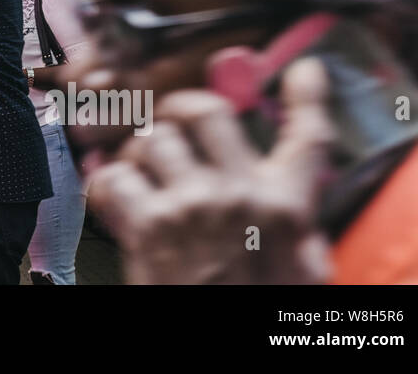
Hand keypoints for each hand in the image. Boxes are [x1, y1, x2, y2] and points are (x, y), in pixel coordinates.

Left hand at [86, 58, 334, 283]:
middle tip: (172, 124)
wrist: (224, 352)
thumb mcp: (299, 268)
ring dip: (140, 154)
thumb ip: (293, 222)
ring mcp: (191, 207)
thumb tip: (283, 187)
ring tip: (144, 177)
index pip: (308, 138)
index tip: (305, 72)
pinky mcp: (147, 226)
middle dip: (179, 110)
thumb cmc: (257, 304)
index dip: (310, 97)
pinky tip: (118, 203)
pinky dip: (107, 187)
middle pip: (204, 110)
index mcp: (286, 206)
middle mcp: (239, 195)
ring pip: (151, 139)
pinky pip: (114, 177)